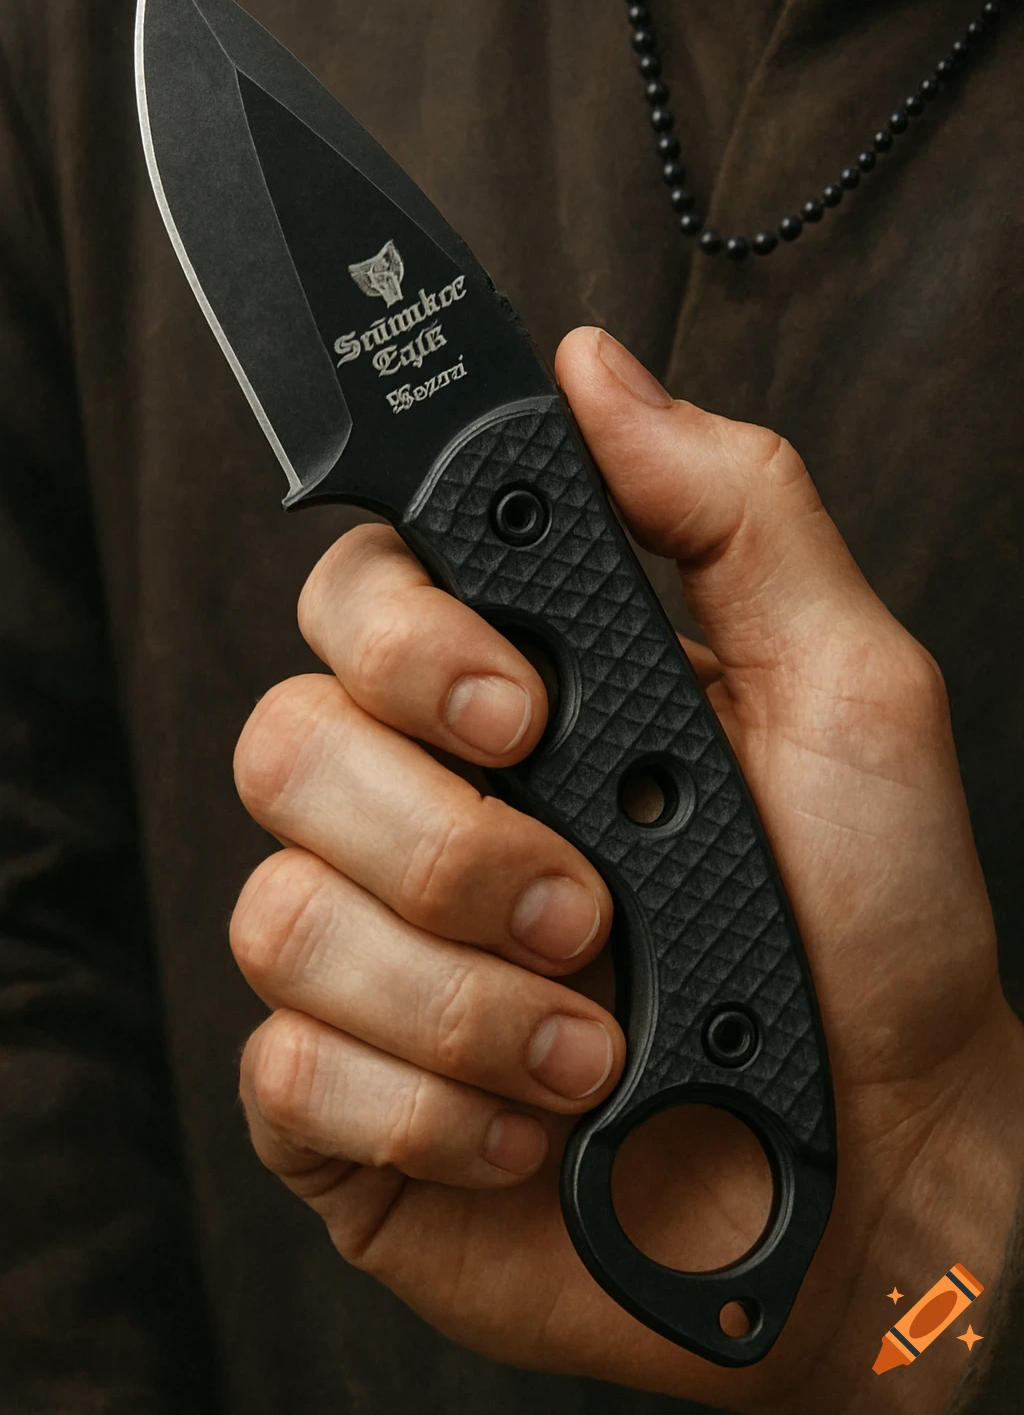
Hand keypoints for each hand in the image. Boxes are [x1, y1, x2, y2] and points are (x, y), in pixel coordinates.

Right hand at [230, 327, 1023, 1413]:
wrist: (881, 1168)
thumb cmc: (874, 926)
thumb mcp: (847, 686)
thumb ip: (730, 508)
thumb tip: (593, 367)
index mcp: (516, 700)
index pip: (358, 599)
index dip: (400, 639)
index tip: (516, 706)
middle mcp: (421, 812)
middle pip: (281, 745)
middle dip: (444, 838)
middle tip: (587, 901)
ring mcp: (373, 960)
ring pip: (278, 915)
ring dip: (456, 990)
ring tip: (594, 1035)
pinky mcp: (345, 1104)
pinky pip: (288, 1073)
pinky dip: (431, 1107)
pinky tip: (533, 1126)